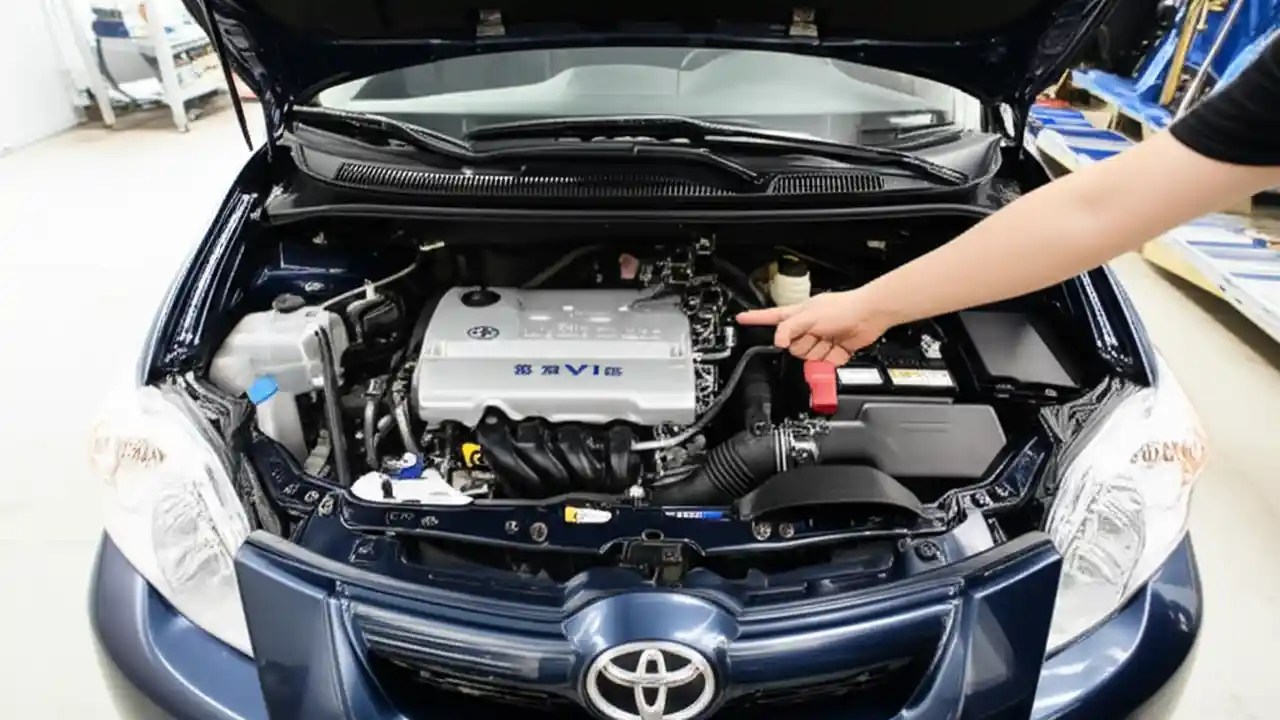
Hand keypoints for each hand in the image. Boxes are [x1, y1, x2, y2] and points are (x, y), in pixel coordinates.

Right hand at [736, 290, 890, 363]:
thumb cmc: (843, 308)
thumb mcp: (809, 316)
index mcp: (798, 315)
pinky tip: (839, 348)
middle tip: (816, 335)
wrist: (870, 316)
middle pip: (792, 347)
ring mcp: (820, 340)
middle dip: (804, 346)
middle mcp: (807, 328)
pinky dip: (832, 359)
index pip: (770, 318)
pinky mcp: (833, 351)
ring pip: (808, 358)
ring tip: (831, 339)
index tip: (740, 319)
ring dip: (820, 352)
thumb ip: (789, 328)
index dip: (754, 319)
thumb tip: (777, 341)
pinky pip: (824, 364)